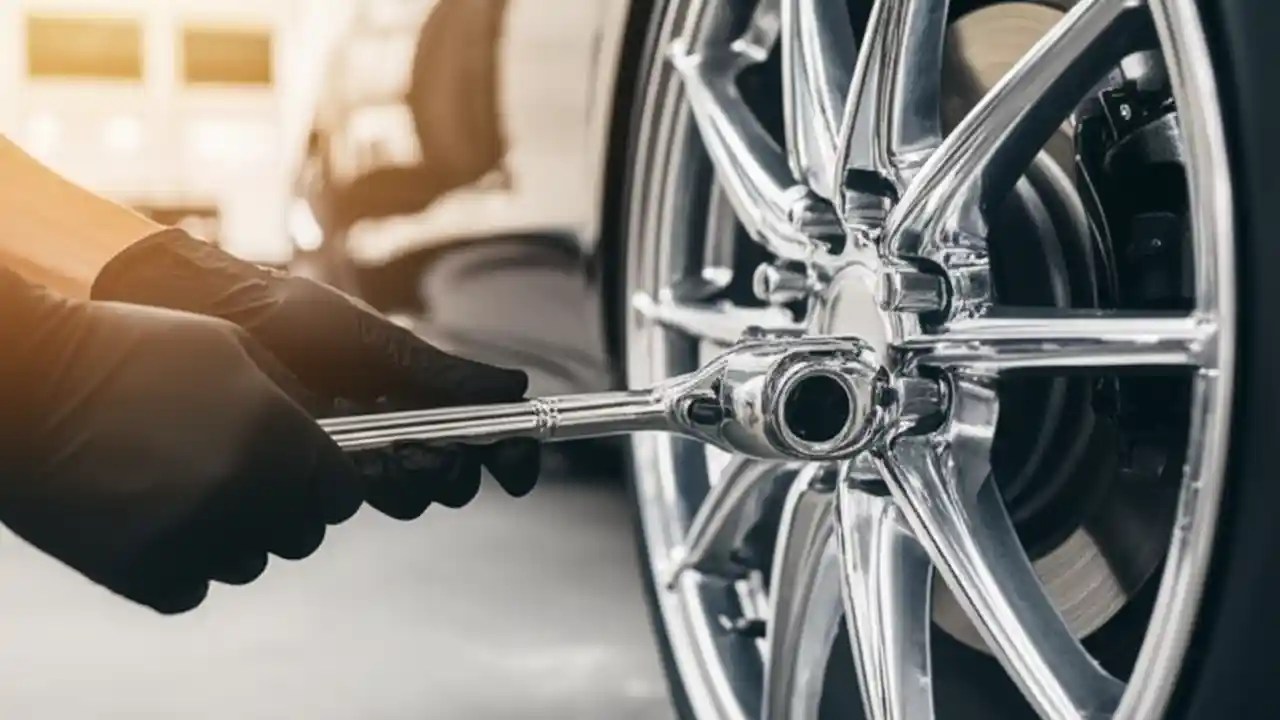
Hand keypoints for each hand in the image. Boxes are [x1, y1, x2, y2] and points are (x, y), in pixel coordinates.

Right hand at [0, 271, 362, 611]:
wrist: (25, 384)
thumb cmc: (127, 351)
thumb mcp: (226, 345)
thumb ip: (287, 392)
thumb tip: (321, 427)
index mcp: (278, 437)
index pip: (342, 496)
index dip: (328, 486)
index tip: (308, 478)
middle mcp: (248, 494)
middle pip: (302, 536)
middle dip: (284, 511)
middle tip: (243, 482)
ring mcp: (195, 539)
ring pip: (248, 565)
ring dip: (231, 538)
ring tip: (185, 493)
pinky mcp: (141, 573)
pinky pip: (191, 588)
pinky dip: (180, 565)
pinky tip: (153, 519)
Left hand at [90, 228, 539, 516]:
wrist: (199, 312)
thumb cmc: (286, 311)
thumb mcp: (376, 341)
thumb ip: (443, 374)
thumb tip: (518, 385)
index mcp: (411, 388)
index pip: (476, 430)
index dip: (504, 453)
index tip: (518, 471)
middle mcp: (385, 424)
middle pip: (447, 473)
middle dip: (456, 473)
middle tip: (440, 458)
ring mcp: (346, 450)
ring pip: (405, 494)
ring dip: (414, 485)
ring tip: (396, 458)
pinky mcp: (303, 472)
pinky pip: (349, 499)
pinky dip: (365, 488)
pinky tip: (353, 466)